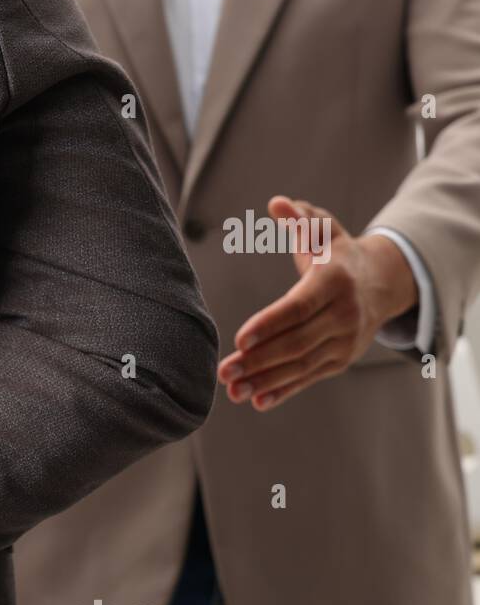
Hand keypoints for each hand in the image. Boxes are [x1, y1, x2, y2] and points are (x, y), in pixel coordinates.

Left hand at [217, 196, 417, 410]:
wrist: (382, 284)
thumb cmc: (337, 254)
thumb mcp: (324, 231)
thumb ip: (300, 218)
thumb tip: (278, 203)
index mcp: (335, 282)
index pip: (299, 307)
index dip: (269, 324)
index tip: (239, 339)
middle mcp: (343, 315)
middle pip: (296, 342)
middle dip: (258, 359)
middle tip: (224, 370)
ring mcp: (344, 341)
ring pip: (300, 365)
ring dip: (264, 380)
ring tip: (231, 389)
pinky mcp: (340, 361)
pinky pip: (308, 379)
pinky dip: (282, 391)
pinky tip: (255, 401)